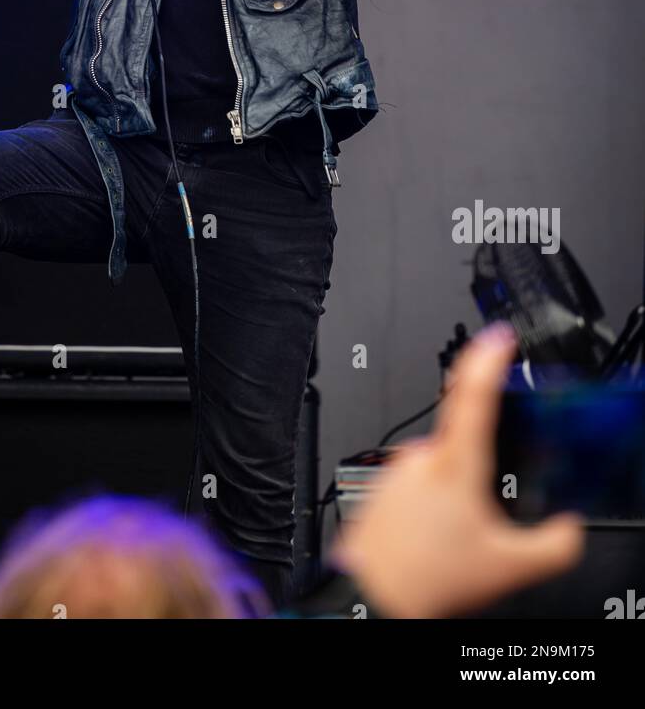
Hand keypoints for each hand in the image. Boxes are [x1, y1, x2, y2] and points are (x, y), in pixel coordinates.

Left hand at [332, 326, 583, 617]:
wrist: (370, 601)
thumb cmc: (425, 581)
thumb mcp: (510, 567)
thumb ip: (553, 543)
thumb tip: (567, 530)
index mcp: (454, 463)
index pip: (474, 392)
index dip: (489, 357)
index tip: (498, 336)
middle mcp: (420, 459)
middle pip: (462, 443)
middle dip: (479, 475)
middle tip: (482, 520)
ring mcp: (396, 472)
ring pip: (438, 471)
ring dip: (451, 498)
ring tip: (452, 542)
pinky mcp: (379, 490)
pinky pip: (413, 488)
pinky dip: (427, 509)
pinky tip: (431, 543)